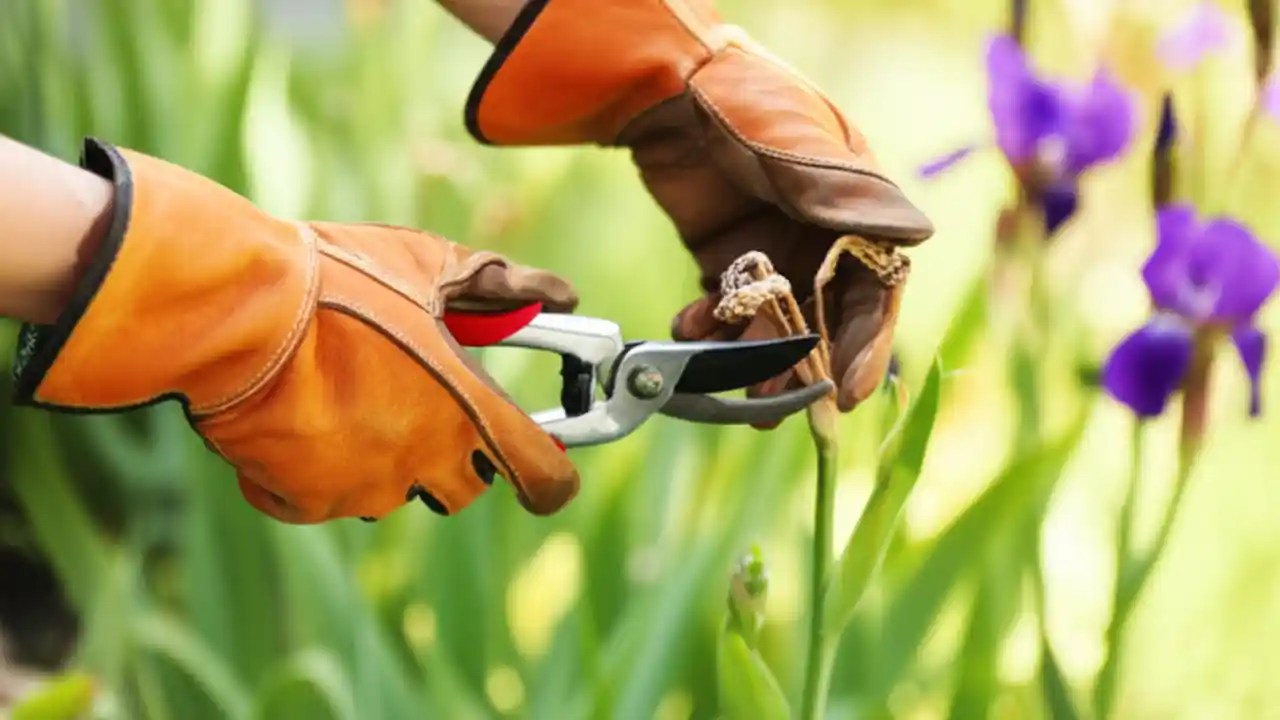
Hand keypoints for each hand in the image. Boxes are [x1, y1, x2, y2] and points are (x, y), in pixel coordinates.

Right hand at [13, 140, 579, 522]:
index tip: (544, 465)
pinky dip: (318, 466)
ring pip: (394, 489)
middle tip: (423, 402)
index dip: (550, 476)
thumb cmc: (341, 281)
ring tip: (347, 393)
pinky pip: (327, 495)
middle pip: (466, 485)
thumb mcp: (432, 265)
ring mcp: (366, 489)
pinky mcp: (307, 502)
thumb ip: (504, 285)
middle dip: (457, 454)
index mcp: (471, 413)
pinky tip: (299, 413)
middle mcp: (427, 462)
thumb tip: (562, 295)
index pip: (544, 480)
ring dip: (385, 455)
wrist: (237, 312)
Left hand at [465, 0, 933, 412]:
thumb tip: (917, 237)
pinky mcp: (727, 260)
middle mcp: (824, 239)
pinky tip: (688, 329)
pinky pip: (727, 312)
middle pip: (824, 321)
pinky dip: (710, 330)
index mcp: (860, 212)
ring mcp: (774, 251)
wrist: (666, 85)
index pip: (876, 293)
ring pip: (772, 324)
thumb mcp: (801, 145)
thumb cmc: (747, 102)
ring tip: (727, 385)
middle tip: (774, 404)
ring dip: (750, 359)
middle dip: (801, 366)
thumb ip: (848, 198)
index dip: (867, 347)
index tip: (848, 393)